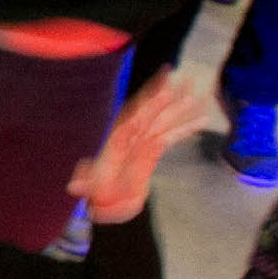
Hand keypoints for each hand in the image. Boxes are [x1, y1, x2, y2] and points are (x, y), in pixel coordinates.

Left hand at [70, 71, 219, 219]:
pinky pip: (172, 136)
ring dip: (177, 107)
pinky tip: (203, 121)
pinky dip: (187, 129)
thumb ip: (86, 186)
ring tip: (193, 91)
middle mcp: (130, 139)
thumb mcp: (92, 191)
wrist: (107, 199)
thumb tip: (74, 188)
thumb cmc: (99, 193)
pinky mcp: (154, 150)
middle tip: (172, 79)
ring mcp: (143, 143)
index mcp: (115, 145)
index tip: (153, 98)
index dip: (142, 111)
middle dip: (159, 97)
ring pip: (162, 120)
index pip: (129, 124)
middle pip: (146, 114)